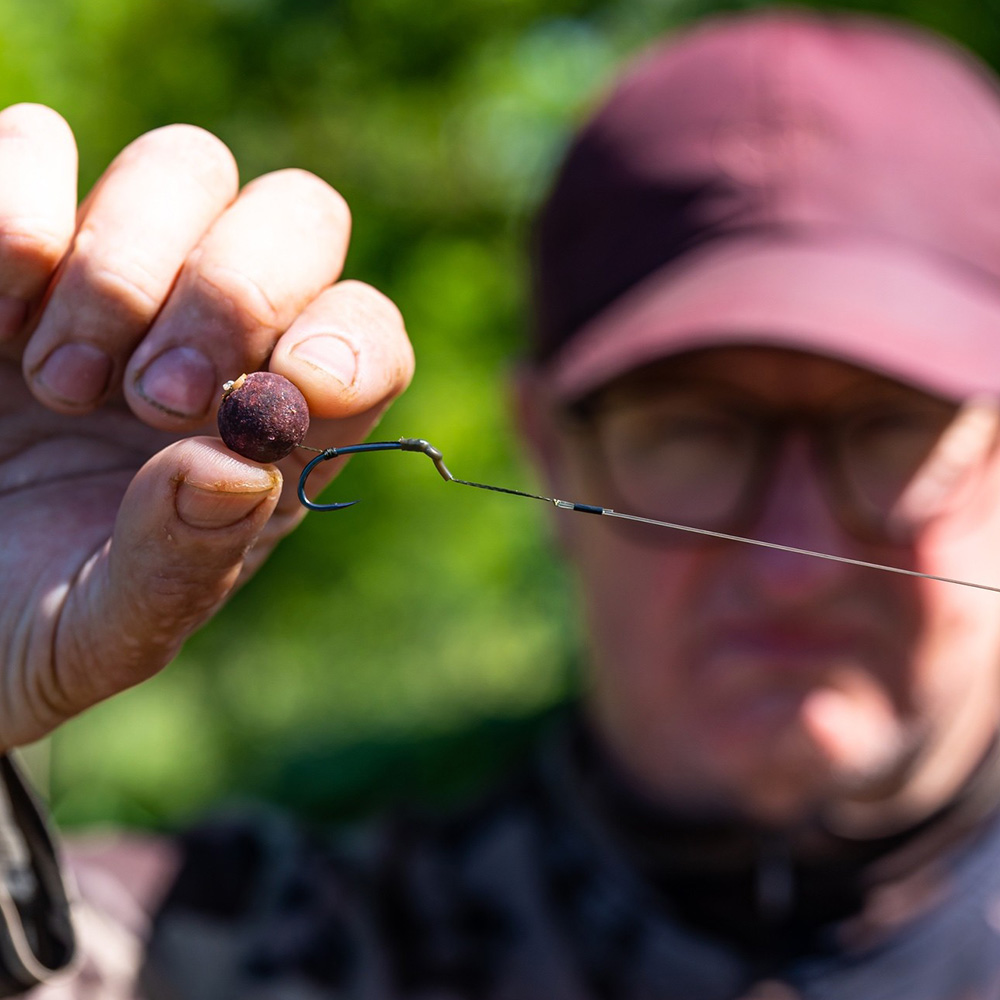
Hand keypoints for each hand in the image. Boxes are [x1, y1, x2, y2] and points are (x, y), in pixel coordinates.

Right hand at [0, 104, 413, 750]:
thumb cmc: (20, 624)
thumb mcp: (104, 630)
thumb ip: (179, 565)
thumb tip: (240, 470)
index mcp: (271, 431)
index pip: (366, 338)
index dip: (350, 343)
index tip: (296, 387)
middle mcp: (215, 336)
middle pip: (299, 218)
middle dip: (237, 291)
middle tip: (157, 397)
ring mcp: (113, 275)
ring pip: (187, 163)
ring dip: (125, 271)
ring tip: (59, 389)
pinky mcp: (6, 246)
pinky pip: (35, 147)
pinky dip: (17, 220)